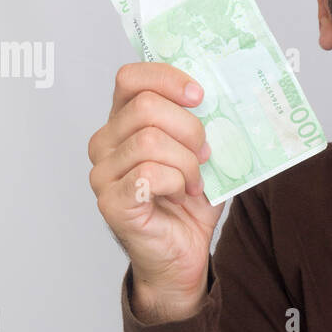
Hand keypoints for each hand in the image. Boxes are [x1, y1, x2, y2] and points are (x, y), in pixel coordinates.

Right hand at [88, 63, 224, 318]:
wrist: (185, 254)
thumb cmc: (191, 201)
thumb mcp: (204, 153)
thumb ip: (207, 121)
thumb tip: (228, 93)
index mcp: (123, 121)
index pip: (130, 78)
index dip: (167, 78)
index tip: (200, 95)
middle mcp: (105, 143)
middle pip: (145, 106)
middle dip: (189, 128)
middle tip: (206, 153)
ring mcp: (103, 173)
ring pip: (150, 141)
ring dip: (186, 162)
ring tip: (195, 181)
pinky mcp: (112, 202)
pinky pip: (148, 175)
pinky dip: (177, 182)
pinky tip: (182, 195)